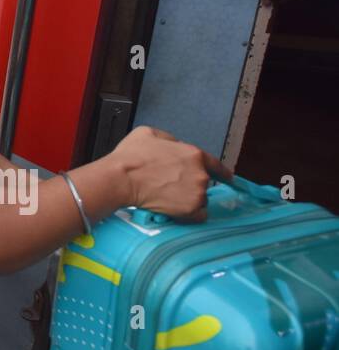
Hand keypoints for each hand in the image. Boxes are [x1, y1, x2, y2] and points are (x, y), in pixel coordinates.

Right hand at [109, 125, 231, 220]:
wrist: (121, 178)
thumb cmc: (131, 156)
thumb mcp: (150, 133)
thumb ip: (170, 140)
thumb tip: (175, 146)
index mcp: (194, 154)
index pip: (217, 165)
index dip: (222, 172)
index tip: (228, 178)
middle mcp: (201, 174)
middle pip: (204, 183)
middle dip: (190, 184)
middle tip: (170, 185)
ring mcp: (197, 193)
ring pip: (200, 199)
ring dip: (188, 199)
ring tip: (167, 197)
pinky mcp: (190, 210)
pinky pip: (197, 215)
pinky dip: (189, 214)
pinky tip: (174, 209)